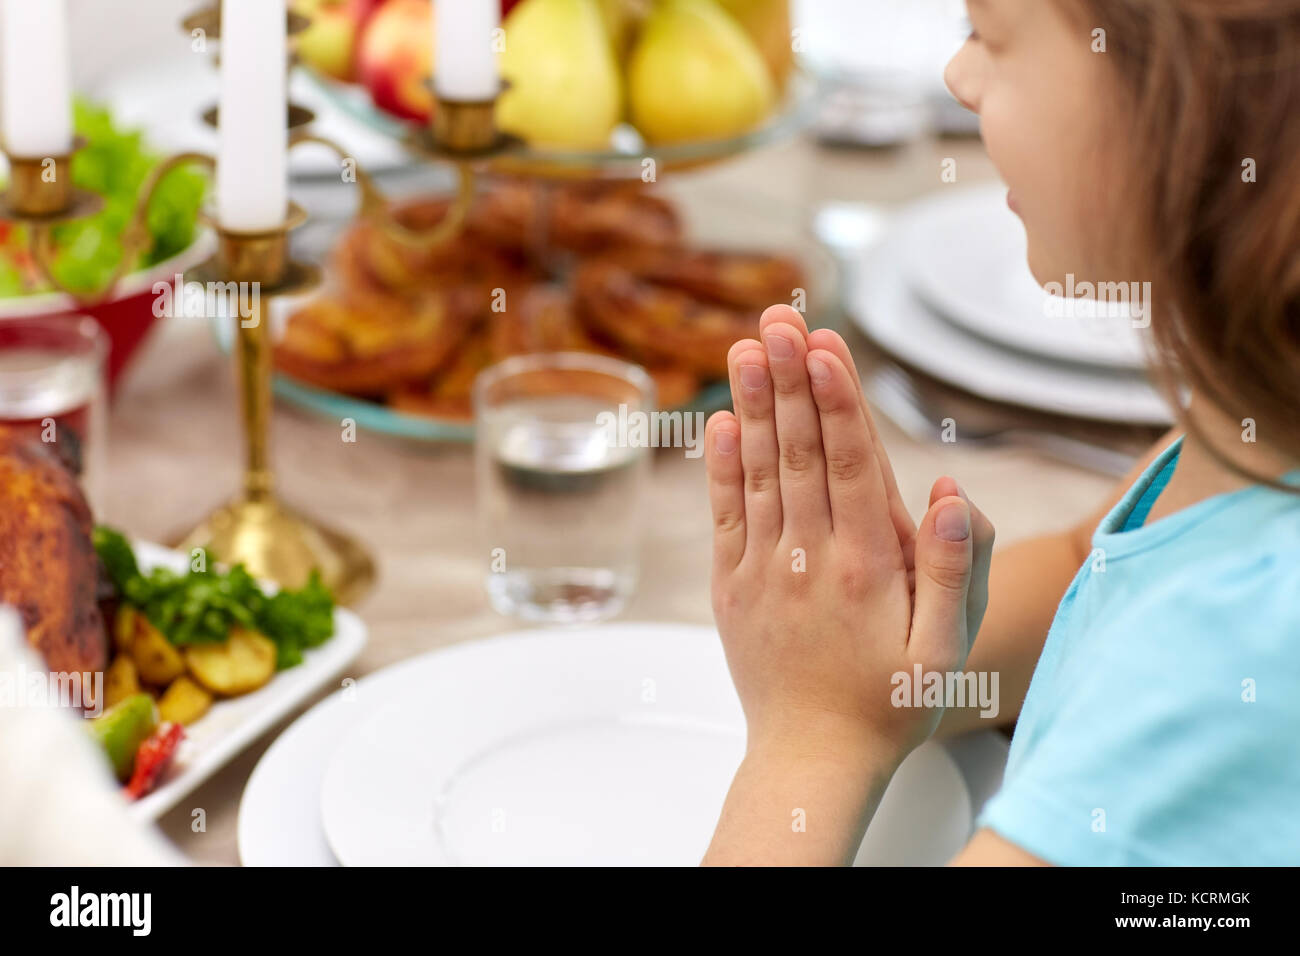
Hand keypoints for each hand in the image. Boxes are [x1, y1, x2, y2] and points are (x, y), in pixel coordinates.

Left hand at [706, 306, 995, 763]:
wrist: (812, 758)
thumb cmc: (889, 704)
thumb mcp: (946, 650)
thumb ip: (952, 567)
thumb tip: (947, 487)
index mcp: (866, 568)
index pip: (852, 466)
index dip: (837, 401)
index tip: (823, 346)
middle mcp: (809, 558)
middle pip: (801, 453)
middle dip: (790, 381)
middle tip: (779, 319)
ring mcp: (763, 569)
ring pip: (759, 472)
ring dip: (754, 405)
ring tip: (746, 346)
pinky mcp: (730, 585)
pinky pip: (724, 515)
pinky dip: (720, 466)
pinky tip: (720, 420)